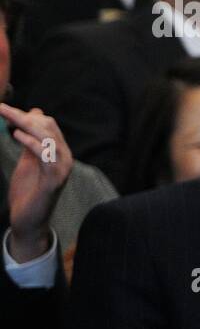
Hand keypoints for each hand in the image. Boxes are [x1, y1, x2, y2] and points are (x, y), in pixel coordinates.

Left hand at [0, 104, 72, 261]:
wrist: (28, 221)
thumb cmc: (27, 192)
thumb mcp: (27, 162)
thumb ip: (29, 143)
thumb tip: (30, 118)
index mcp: (58, 152)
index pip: (47, 125)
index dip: (26, 114)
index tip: (4, 109)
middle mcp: (64, 158)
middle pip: (48, 127)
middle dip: (23, 116)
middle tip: (1, 108)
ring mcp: (61, 169)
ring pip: (48, 138)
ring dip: (25, 124)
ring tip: (6, 116)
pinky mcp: (54, 180)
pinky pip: (46, 156)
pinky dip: (31, 143)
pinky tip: (16, 136)